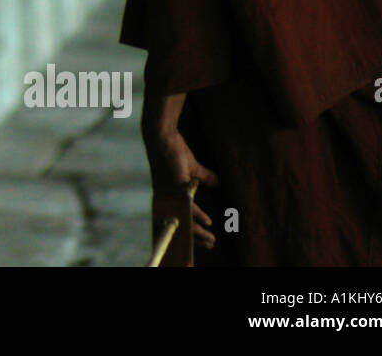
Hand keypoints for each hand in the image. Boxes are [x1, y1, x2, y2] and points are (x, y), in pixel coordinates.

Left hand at [144, 127, 219, 250]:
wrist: (164, 136)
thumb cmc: (175, 151)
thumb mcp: (192, 168)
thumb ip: (204, 176)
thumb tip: (218, 182)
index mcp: (167, 196)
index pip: (176, 220)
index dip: (187, 232)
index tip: (198, 242)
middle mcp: (165, 198)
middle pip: (179, 225)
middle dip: (194, 238)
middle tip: (209, 245)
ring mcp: (169, 193)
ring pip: (183, 220)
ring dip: (197, 232)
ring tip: (210, 239)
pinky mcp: (175, 185)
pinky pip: (186, 206)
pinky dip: (197, 215)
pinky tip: (207, 221)